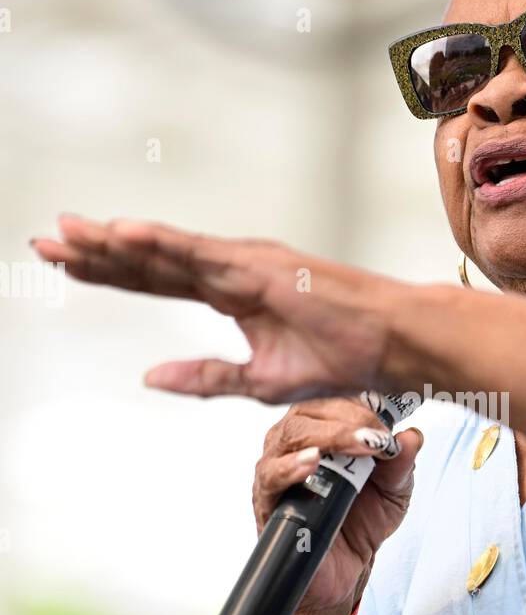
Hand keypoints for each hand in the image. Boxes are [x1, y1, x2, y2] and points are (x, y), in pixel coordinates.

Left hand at [31, 215, 407, 402]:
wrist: (391, 345)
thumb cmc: (342, 358)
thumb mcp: (259, 381)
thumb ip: (206, 376)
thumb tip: (151, 377)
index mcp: (231, 294)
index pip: (158, 280)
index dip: (112, 273)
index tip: (68, 268)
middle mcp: (231, 269)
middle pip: (151, 259)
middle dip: (97, 252)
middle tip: (45, 242)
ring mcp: (244, 262)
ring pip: (168, 249)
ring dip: (117, 241)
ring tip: (69, 233)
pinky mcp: (260, 265)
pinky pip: (200, 253)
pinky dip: (161, 242)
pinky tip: (123, 233)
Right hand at [253, 398, 422, 614]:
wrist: (344, 570)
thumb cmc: (363, 520)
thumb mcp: (394, 491)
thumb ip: (401, 464)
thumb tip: (412, 436)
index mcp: (324, 428)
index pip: (333, 397)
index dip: (360, 401)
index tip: (387, 414)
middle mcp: (296, 442)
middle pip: (309, 411)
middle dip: (347, 418)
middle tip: (377, 433)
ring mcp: (277, 467)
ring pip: (289, 436)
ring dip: (326, 437)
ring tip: (355, 443)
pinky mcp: (267, 499)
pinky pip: (271, 475)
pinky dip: (291, 467)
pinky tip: (313, 463)